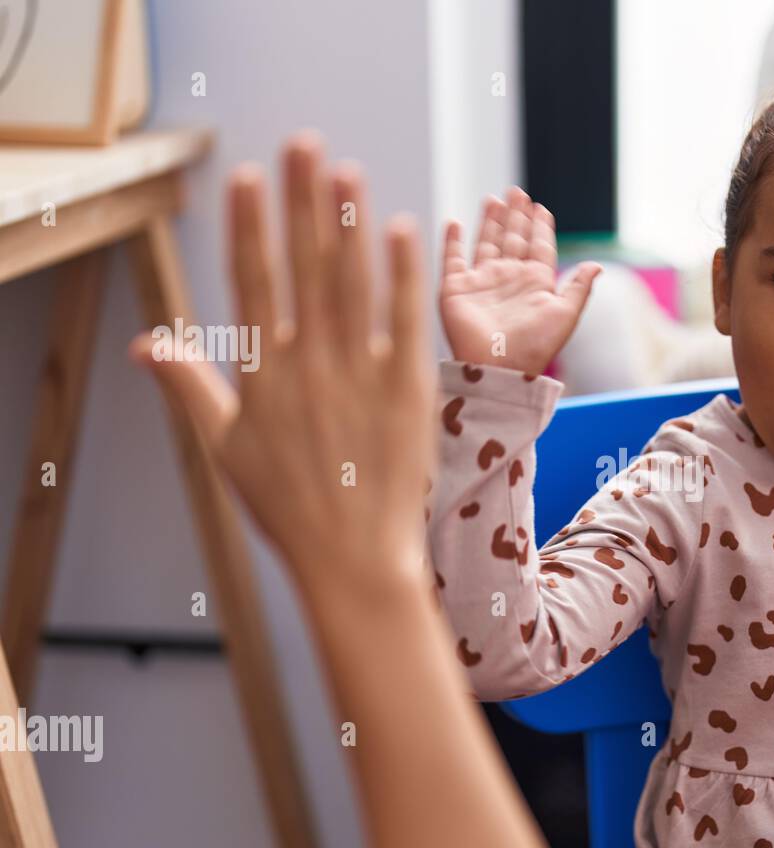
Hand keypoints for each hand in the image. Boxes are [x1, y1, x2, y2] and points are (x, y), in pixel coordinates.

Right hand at [132, 131, 434, 599]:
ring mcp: (360, 374)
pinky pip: (405, 321)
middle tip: (302, 144)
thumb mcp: (225, 447)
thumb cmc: (287, 507)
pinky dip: (403, 275)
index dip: (250, 227)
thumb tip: (146, 343)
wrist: (353, 557)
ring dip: (348, 223)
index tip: (247, 177)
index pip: (252, 283)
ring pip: (352, 283)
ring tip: (345, 170)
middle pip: (303, 267)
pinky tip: (403, 230)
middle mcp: (310, 364)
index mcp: (264, 374)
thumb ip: (190, 386)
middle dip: (301, 202)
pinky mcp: (407, 389)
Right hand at [439, 187, 600, 373]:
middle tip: (517, 192)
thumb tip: (597, 265)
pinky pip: (452, 259)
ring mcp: (482, 283)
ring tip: (495, 199)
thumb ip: (580, 288)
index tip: (541, 207)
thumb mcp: (565, 314)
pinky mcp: (456, 289)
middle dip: (516, 216)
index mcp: (535, 284)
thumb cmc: (535, 346)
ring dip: (491, 221)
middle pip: (513, 239)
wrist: (498, 368)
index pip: (538, 247)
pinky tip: (456, 223)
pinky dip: (452, 241)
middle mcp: (508, 280)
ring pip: (487, 243)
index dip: (540, 227)